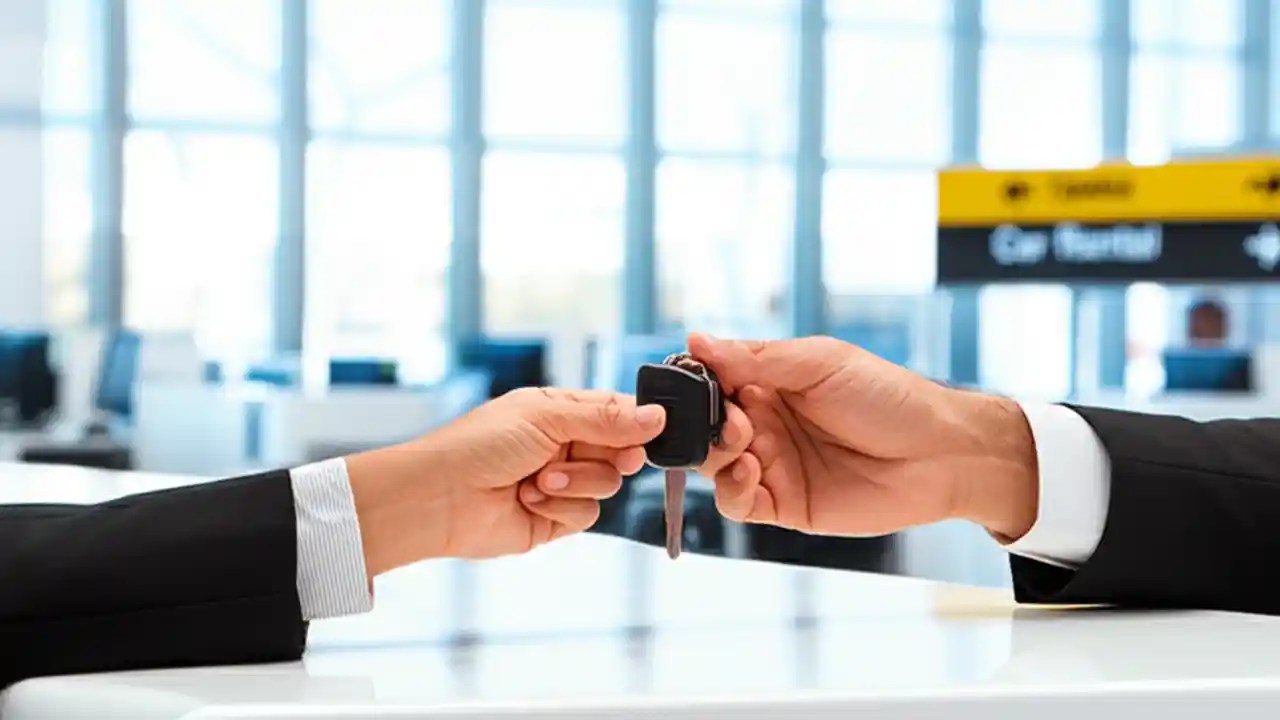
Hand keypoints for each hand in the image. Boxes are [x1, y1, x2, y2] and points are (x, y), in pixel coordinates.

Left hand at [344, 388, 664, 576]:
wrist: (440, 497)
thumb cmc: (480, 444)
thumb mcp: (546, 417)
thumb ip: (605, 419)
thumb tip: (657, 417)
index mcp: (559, 411)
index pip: (615, 411)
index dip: (636, 421)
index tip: (653, 429)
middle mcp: (564, 445)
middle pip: (620, 450)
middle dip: (615, 455)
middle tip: (619, 457)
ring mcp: (561, 483)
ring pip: (607, 485)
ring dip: (576, 483)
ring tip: (539, 480)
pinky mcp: (554, 519)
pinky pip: (587, 515)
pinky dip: (561, 508)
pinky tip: (529, 500)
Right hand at [688, 333, 1039, 540]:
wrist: (941, 453)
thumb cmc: (890, 397)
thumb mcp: (822, 363)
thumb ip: (758, 357)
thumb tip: (697, 341)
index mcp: (770, 382)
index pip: (713, 381)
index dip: (697, 383)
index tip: (691, 380)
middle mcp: (765, 423)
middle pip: (706, 427)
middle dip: (706, 423)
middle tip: (735, 419)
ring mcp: (773, 465)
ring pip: (714, 466)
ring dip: (716, 454)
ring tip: (745, 443)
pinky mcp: (785, 505)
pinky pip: (737, 504)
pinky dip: (730, 490)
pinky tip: (749, 472)